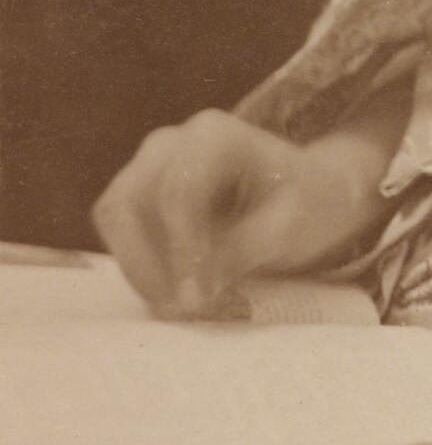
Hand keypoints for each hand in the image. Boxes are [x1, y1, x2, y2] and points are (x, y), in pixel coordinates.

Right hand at [92, 89, 407, 316]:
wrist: (304, 191)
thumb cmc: (303, 201)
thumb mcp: (291, 224)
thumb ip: (246, 249)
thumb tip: (196, 289)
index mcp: (216, 135)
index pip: (179, 190)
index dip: (182, 248)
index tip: (199, 296)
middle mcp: (172, 141)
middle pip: (130, 200)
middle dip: (148, 263)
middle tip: (181, 309)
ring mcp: (149, 164)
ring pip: (114, 217)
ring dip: (138, 268)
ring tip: (178, 306)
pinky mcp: (138, 192)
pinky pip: (117, 231)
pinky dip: (136, 265)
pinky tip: (172, 290)